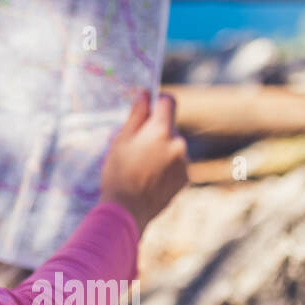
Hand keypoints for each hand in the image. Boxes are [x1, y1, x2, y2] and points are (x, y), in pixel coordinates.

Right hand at [98, 90, 188, 233]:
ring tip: (141, 167)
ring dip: (161, 149)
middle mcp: (179, 143)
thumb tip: (144, 94)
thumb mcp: (121, 140)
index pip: (169, 101)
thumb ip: (136, 115)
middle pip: (169, 126)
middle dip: (155, 131)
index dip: (157, 101)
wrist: (127, 210)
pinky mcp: (186, 178)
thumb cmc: (118, 172)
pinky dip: (166, 165)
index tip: (146, 110)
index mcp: (161, 130)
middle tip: (134, 148)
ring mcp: (184, 162)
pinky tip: (149, 178)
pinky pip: (176, 163)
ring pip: (172, 145)